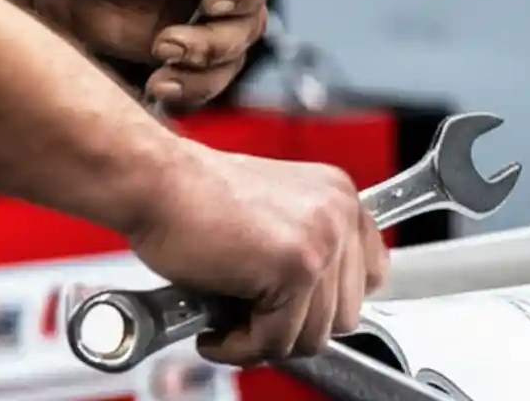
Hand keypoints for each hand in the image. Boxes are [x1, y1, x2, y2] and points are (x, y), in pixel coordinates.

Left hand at [14, 0, 282, 106]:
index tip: (214, 2)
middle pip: (255, 16)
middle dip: (219, 37)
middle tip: (170, 41)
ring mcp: (203, 17)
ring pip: (235, 53)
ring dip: (204, 67)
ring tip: (159, 62)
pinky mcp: (182, 51)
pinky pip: (207, 80)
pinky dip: (190, 89)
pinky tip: (158, 85)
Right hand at [131, 141, 389, 365]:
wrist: (159, 183)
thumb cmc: (196, 196)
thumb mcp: (272, 211)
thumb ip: (304, 245)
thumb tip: (317, 304)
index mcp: (340, 197)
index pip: (371, 274)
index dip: (330, 305)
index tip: (299, 313)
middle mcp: (340, 214)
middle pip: (345, 314)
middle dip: (295, 328)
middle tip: (252, 323)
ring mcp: (323, 241)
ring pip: (313, 335)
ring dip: (265, 341)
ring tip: (228, 323)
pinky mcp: (296, 268)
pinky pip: (277, 339)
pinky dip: (240, 347)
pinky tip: (215, 330)